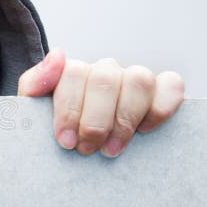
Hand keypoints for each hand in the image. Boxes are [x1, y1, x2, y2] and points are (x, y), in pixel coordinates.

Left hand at [17, 48, 184, 157]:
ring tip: (112, 149)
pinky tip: (144, 131)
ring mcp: (134, 80)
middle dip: (95, 120)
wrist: (76, 152)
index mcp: (74, 72)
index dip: (70, 108)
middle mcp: (105, 71)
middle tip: (87, 149)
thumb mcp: (34, 113)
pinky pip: (172, 86)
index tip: (66, 141)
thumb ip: (35, 84)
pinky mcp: (163, 91)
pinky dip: (160, 108)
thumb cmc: (58, 135)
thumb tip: (57, 54)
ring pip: (139, 80)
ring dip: (125, 118)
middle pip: (106, 79)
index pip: (74, 72)